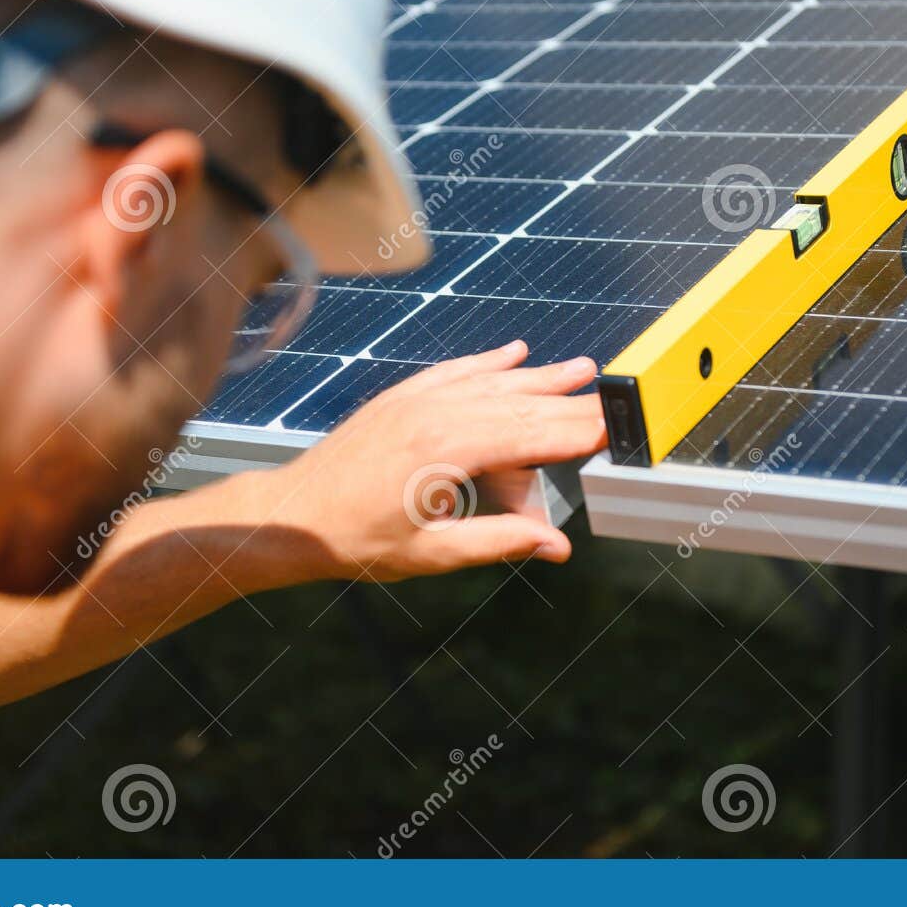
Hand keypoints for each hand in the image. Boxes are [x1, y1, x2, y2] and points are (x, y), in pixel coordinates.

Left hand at [258, 341, 604, 581]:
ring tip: (583, 368)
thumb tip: (556, 545)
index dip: (576, 434)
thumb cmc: (357, 540)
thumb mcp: (432, 554)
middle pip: (519, 404)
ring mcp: (416, 400)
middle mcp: (435, 414)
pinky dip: (489, 361)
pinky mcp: (401, 398)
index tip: (613, 430)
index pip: (530, 437)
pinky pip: (455, 371)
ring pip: (492, 382)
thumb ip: (498, 541)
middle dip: (571, 403)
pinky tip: (516, 352)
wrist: (292, 515)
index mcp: (447, 451)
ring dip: (540, 376)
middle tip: (615, 400)